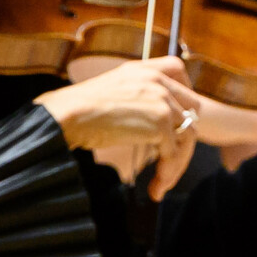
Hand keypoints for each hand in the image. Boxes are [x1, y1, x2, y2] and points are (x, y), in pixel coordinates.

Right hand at [36, 56, 203, 199]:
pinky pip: (174, 152)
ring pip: (189, 134)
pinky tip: (155, 187)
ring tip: (162, 182)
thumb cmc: (78, 111)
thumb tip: (154, 122)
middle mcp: (156, 80)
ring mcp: (161, 100)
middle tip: (169, 159)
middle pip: (191, 108)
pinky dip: (168, 172)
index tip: (176, 115)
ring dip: (177, 162)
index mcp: (142, 69)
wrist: (65, 116)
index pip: (176, 69)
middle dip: (184, 135)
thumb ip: (136, 95)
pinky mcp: (160, 122)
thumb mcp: (111, 90)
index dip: (182, 93)